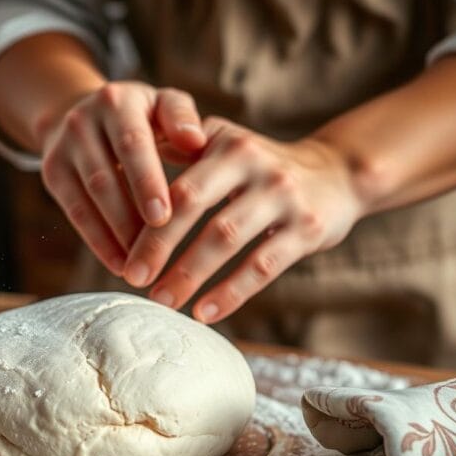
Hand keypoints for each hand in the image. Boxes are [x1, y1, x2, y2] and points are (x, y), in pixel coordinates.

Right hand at [38, 81, 206, 274]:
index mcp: (117, 101)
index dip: (146, 182)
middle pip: (105, 177)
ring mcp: (62, 148)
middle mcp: (82, 121)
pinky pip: (74, 213)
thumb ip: (181, 117)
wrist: (80, 112)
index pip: (132, 144)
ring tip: (140, 266)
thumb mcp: (163, 104)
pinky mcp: (51, 173)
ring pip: (87, 199)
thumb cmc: (141, 115)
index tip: (164, 218)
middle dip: (129, 218)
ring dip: (114, 236)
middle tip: (153, 253)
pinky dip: (97, 242)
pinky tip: (119, 264)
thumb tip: (196, 141)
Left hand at [123, 117, 365, 322]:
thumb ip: (178, 146)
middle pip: (195, 207)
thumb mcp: (224, 143)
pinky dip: (231, 292)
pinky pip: (263, 266)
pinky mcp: (307, 230)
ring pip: (227, 240)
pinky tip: (204, 312)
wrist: (338, 173)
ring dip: (190, 274)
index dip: (147, 220)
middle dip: (159, 247)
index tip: (122, 251)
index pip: (177, 183)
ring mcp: (283, 197)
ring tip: (163, 301)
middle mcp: (255, 165)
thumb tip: (118, 161)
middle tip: (133, 279)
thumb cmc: (261, 164)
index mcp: (226, 145)